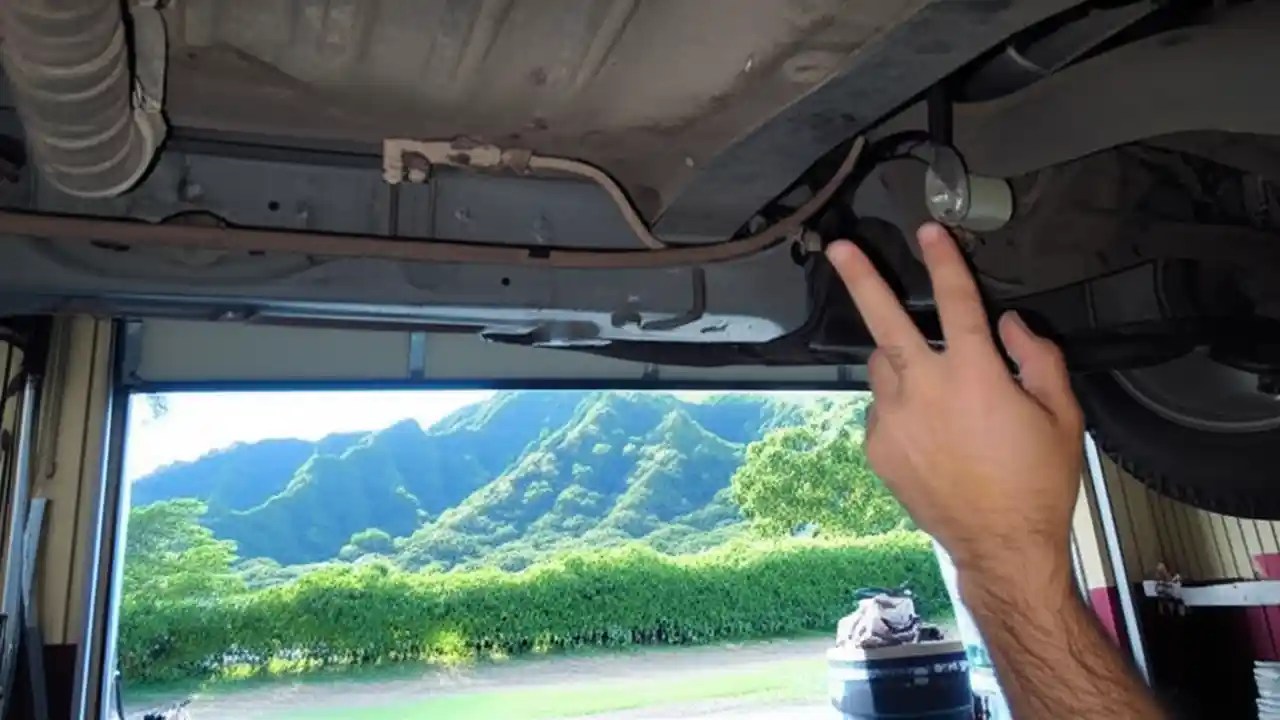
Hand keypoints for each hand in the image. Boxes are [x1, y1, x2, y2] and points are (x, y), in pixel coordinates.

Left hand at [825, 223, 1083, 587]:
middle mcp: (925, 392)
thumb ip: (1039, 359)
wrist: (1001, 546)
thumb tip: (1010, 326)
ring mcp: (894, 421)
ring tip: (933, 386)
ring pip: (882, 367)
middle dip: (860, 279)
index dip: (944, 261)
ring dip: (899, 360)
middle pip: (884, 321)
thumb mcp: (1062, 416)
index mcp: (975, 377)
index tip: (929, 230)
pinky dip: (901, 406)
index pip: (957, 302)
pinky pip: (882, 409)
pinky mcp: (877, 447)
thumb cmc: (1038, 483)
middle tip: (838, 248)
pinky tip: (932, 433)